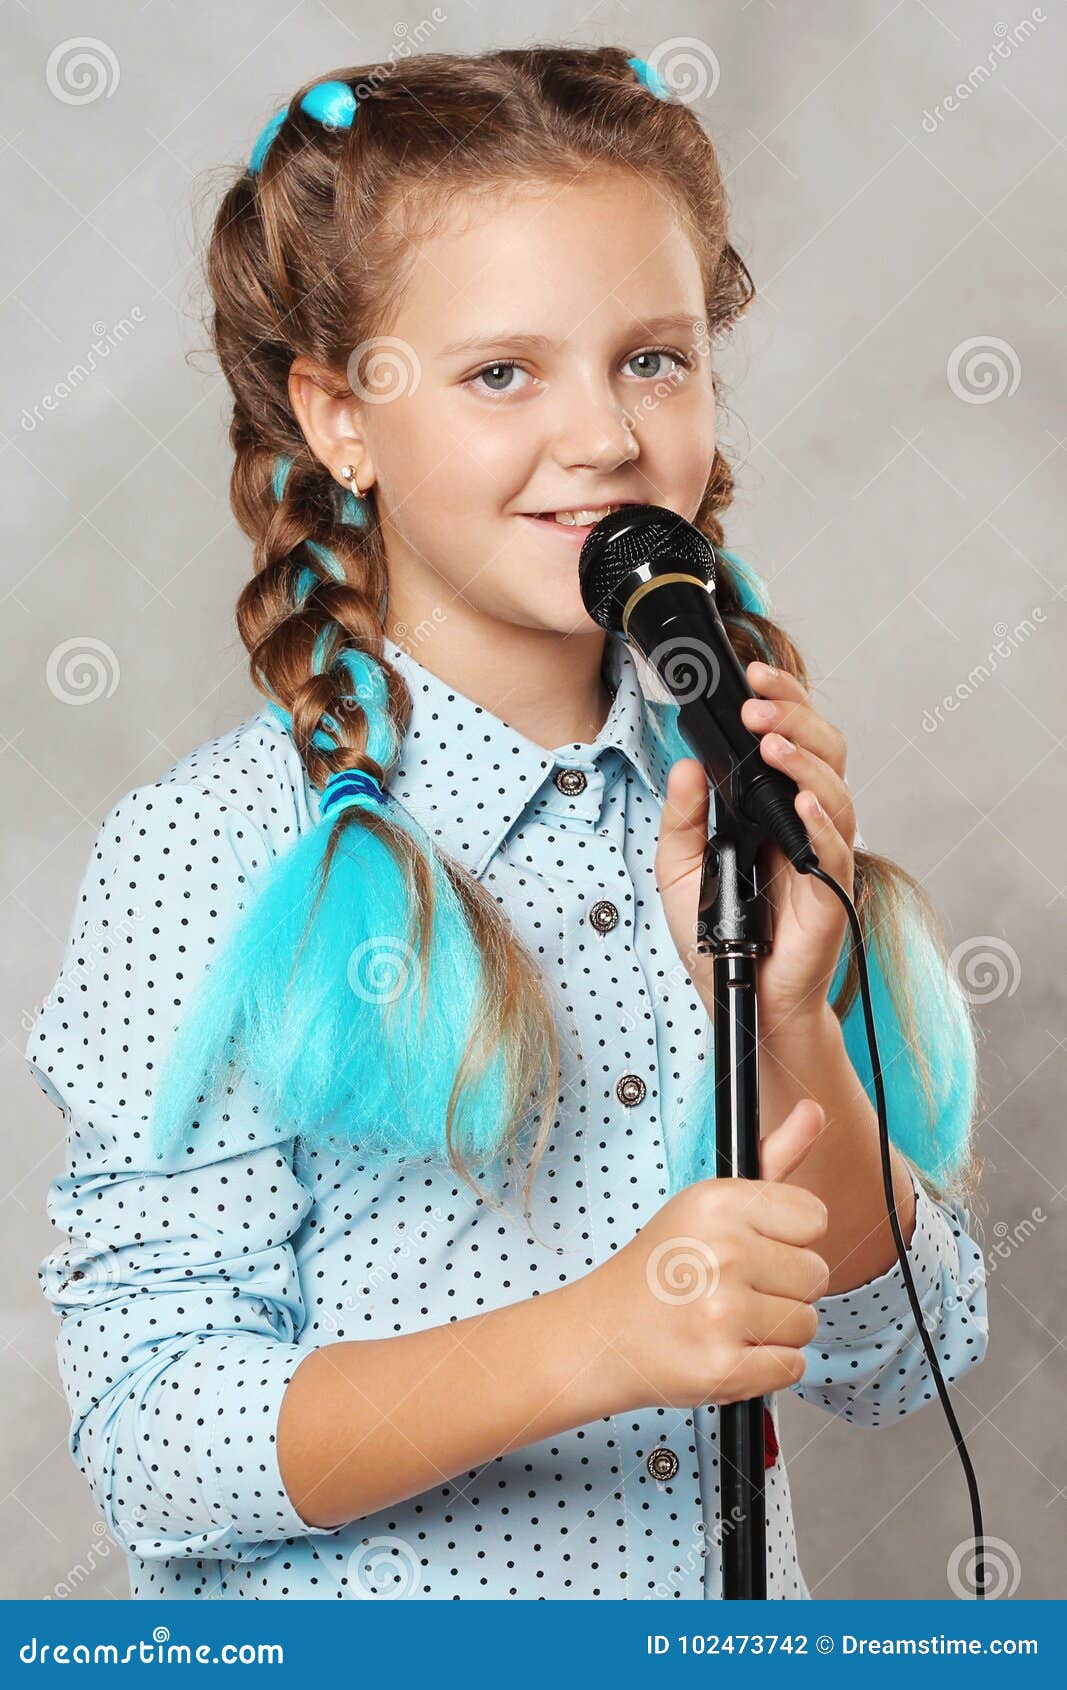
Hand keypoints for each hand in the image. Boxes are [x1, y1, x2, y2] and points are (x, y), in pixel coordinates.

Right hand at [578, 1098, 828, 1411]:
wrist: (601, 1335)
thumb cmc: (660, 1265)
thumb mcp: (709, 1202)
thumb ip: (774, 1156)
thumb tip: (816, 1110)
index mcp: (719, 1203)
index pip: (815, 1218)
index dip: (787, 1237)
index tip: (750, 1245)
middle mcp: (722, 1252)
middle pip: (817, 1275)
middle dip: (783, 1287)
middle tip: (730, 1287)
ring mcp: (722, 1312)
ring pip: (807, 1323)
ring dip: (774, 1329)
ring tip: (726, 1320)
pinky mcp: (722, 1367)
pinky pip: (793, 1367)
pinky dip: (766, 1367)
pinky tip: (727, 1349)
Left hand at [655, 660, 856, 1040]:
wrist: (738, 996)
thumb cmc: (719, 934)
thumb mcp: (680, 868)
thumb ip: (682, 818)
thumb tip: (685, 765)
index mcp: (774, 806)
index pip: (789, 738)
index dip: (779, 701)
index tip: (751, 675)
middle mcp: (806, 822)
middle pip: (823, 749)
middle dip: (793, 716)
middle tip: (757, 702)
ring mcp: (824, 855)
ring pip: (834, 790)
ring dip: (803, 760)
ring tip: (770, 742)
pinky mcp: (832, 892)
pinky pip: (835, 849)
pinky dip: (819, 821)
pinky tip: (800, 803)